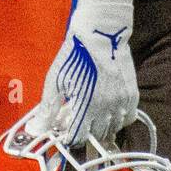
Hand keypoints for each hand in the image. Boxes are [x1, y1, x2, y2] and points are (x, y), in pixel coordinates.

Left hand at [29, 0, 137, 146]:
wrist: (100, 33)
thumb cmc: (74, 55)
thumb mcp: (55, 79)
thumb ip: (48, 107)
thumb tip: (37, 127)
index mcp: (86, 106)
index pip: (78, 137)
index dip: (68, 135)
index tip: (63, 128)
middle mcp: (108, 108)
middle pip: (96, 136)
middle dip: (84, 131)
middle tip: (75, 118)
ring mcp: (123, 102)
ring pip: (113, 129)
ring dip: (100, 127)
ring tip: (89, 112)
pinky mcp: (133, 95)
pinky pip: (128, 118)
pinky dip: (117, 119)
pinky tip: (106, 109)